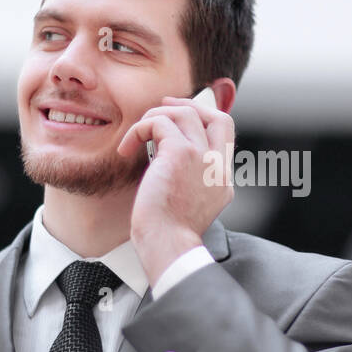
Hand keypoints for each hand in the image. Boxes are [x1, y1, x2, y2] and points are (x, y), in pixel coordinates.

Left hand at [116, 93, 234, 284]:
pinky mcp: (181, 153)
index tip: (178, 121)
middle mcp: (218, 166)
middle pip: (217, 116)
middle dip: (190, 106)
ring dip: (156, 117)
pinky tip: (126, 149)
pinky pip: (159, 123)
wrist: (168, 245)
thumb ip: (189, 183)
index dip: (203, 121)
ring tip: (136, 136)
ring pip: (186, 113)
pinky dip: (138, 129)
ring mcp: (203, 157)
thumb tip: (165, 164)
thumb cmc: (168, 235)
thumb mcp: (188, 207)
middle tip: (163, 108)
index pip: (225, 136)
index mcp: (223, 180)